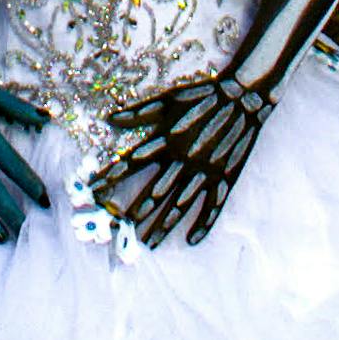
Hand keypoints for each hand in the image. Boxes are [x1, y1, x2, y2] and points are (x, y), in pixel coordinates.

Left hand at [95, 68, 266, 245]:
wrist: (243, 98)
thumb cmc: (202, 97)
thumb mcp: (167, 100)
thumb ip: (138, 114)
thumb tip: (108, 120)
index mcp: (167, 140)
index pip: (132, 163)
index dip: (111, 177)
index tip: (94, 191)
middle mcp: (183, 160)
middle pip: (155, 191)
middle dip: (137, 211)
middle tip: (121, 228)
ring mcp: (205, 171)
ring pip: (180, 205)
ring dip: (163, 225)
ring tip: (149, 242)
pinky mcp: (224, 178)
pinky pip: (212, 206)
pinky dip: (203, 224)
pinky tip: (191, 239)